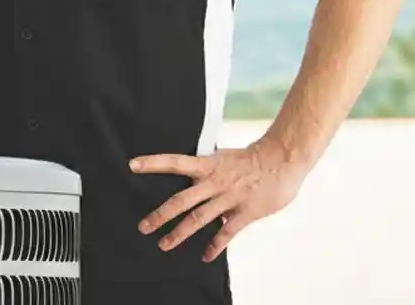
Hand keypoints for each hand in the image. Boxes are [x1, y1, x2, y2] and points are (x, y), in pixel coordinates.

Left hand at [129, 138, 309, 261]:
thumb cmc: (252, 159)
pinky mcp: (244, 213)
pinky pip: (226, 233)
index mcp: (207, 165)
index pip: (174, 162)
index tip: (132, 165)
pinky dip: (215, 246)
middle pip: (181, 200)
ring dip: (180, 233)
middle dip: (161, 215)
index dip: (153, 163)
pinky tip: (206, 256)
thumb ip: (208, 174)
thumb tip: (195, 187)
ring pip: (198, 219)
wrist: (282, 160)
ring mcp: (228, 198)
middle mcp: (213, 182)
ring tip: (164, 245)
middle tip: (143, 227)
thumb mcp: (223, 160)